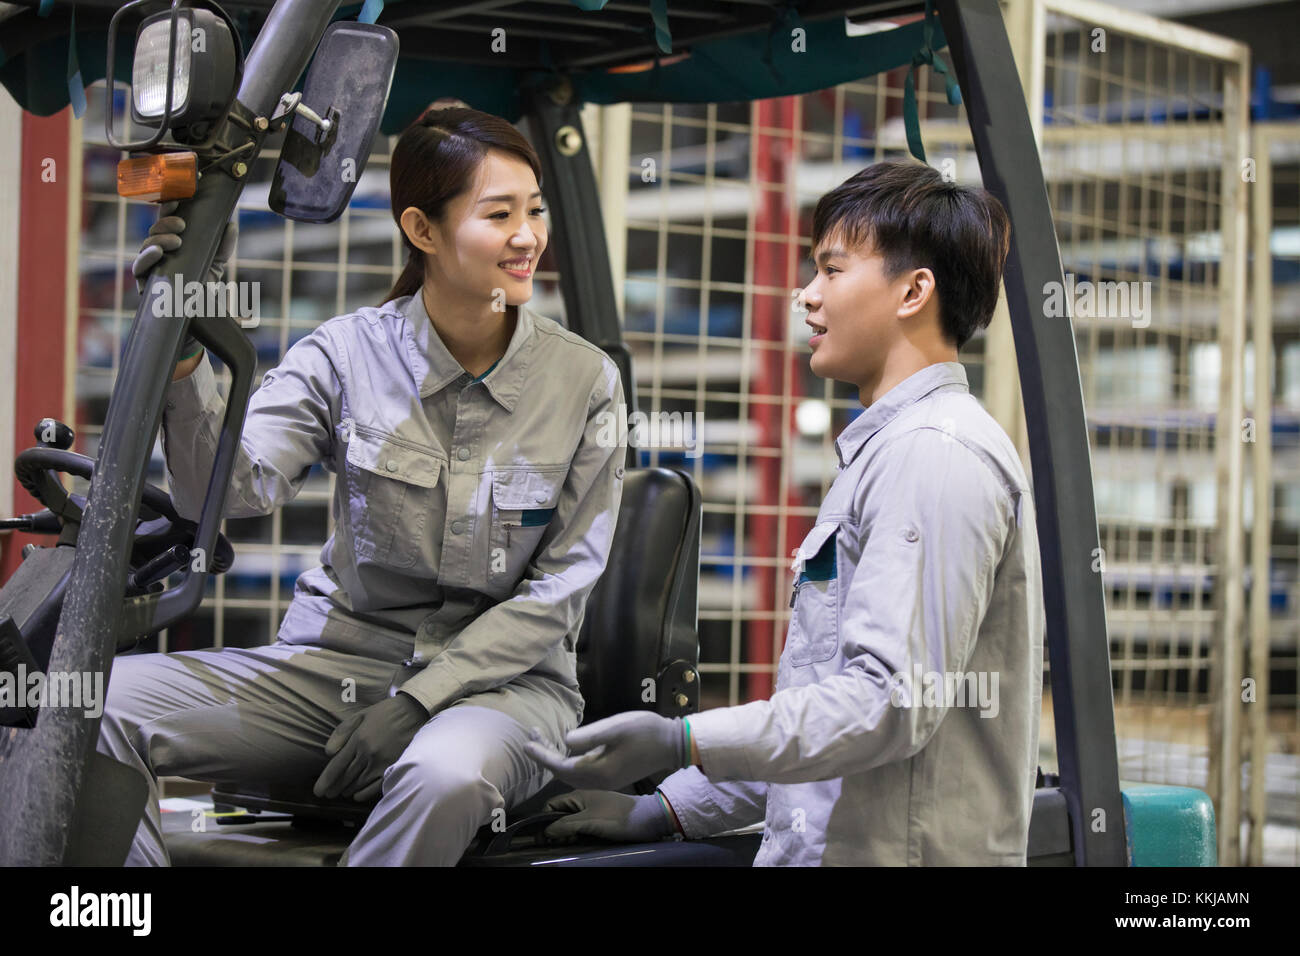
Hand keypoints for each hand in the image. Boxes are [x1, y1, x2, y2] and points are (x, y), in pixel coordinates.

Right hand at [132, 201, 238, 293]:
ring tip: (175, 242)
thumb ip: (223, 244)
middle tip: (181, 225)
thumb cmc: (204, 282)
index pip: (165, 221)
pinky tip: (157, 252)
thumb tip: (231, 224)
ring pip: (145, 246)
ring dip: (159, 240)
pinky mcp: (144, 282)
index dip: (167, 209)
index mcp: (171, 241)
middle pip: (154, 231)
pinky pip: (139, 267)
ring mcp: (149, 266)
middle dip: (165, 224)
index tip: (177, 201)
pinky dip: (146, 258)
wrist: (201, 312)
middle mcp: (157, 251)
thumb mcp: (217, 261)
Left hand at [313, 693, 428, 801]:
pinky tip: (357, 795)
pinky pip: (375, 787)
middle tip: (327, 794)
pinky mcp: (394, 767)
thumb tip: (328, 753)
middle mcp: (368, 753)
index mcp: (358, 739)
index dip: (326, 781)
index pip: (337, 766)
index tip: (318, 791)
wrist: (414, 712)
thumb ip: (341, 733)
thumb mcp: (360, 716)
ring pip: (359, 783)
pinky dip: (364, 794)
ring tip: (341, 792)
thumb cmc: (385, 713)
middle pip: (346, 777)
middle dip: (334, 788)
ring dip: (347, 790)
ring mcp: (382, 762)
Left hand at [523, 710, 687, 790]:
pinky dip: (568, 760)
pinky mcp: (612, 774)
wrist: (672, 744)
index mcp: (598, 771)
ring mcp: (606, 780)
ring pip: (571, 774)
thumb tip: (565, 740)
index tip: (526, 742)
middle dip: (544, 756)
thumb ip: (590, 735)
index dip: (541, 755)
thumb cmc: (645, 731)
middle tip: (532, 734)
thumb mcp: (616, 727)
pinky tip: (567, 746)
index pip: (560, 766)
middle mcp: (599, 780)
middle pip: (562, 773)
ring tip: (544, 738)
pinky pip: (582, 772)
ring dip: (555, 758)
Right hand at [540, 790, 674, 844]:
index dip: (545, 820)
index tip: (544, 837)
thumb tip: (546, 831)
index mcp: (578, 795)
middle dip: (556, 829)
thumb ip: (566, 825)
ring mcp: (592, 807)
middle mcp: (583, 799)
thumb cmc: (617, 818)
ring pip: (571, 821)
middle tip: (559, 843)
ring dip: (567, 833)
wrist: (647, 818)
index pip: (551, 805)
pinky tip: (580, 840)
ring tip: (570, 843)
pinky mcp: (601, 817)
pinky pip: (582, 824)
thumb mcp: (589, 822)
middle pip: (560, 814)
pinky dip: (578, 833)